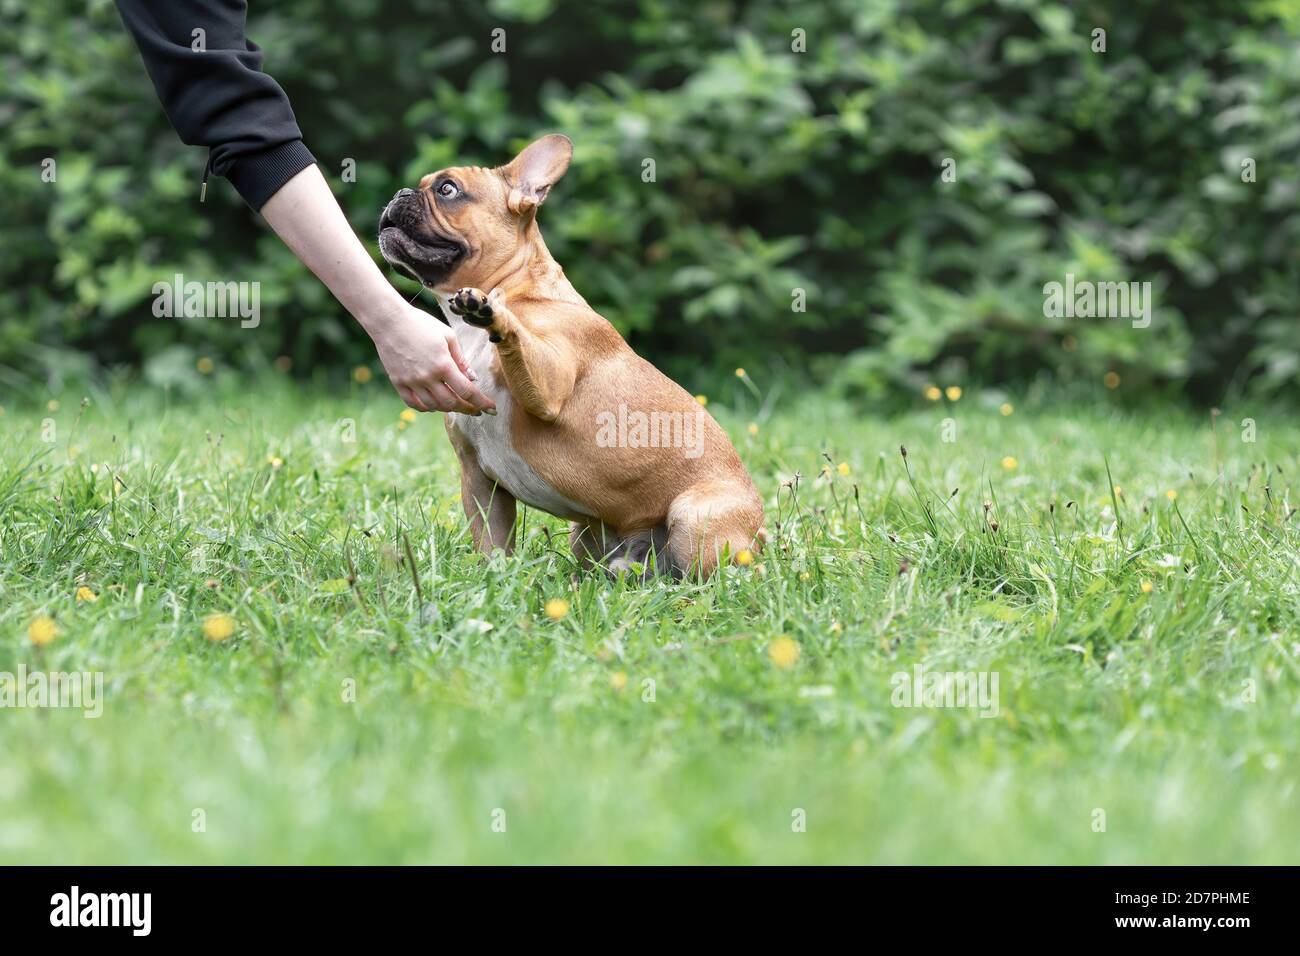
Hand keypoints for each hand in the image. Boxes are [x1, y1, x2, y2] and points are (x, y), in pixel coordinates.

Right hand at [370, 300, 495, 414]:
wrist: (389, 320)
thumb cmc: (421, 323)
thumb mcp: (448, 336)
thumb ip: (461, 359)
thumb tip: (472, 378)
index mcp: (443, 364)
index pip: (467, 391)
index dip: (481, 402)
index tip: (491, 409)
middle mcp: (427, 377)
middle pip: (451, 403)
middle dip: (467, 408)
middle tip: (475, 409)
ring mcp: (411, 382)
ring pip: (433, 406)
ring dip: (447, 407)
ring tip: (455, 403)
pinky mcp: (398, 383)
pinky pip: (414, 403)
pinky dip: (426, 407)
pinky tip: (434, 404)